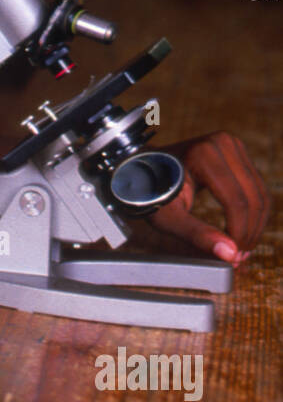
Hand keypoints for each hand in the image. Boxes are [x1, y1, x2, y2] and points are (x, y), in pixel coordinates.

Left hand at [147, 131, 270, 264]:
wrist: (142, 166)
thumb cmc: (149, 190)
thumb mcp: (167, 216)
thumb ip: (196, 234)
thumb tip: (229, 254)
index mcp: (203, 155)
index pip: (235, 201)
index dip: (239, 232)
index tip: (234, 256)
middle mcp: (222, 144)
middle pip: (252, 198)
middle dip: (249, 232)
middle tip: (239, 257)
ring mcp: (232, 145)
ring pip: (260, 193)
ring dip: (255, 225)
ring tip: (241, 249)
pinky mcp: (237, 151)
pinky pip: (256, 187)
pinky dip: (254, 212)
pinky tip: (243, 231)